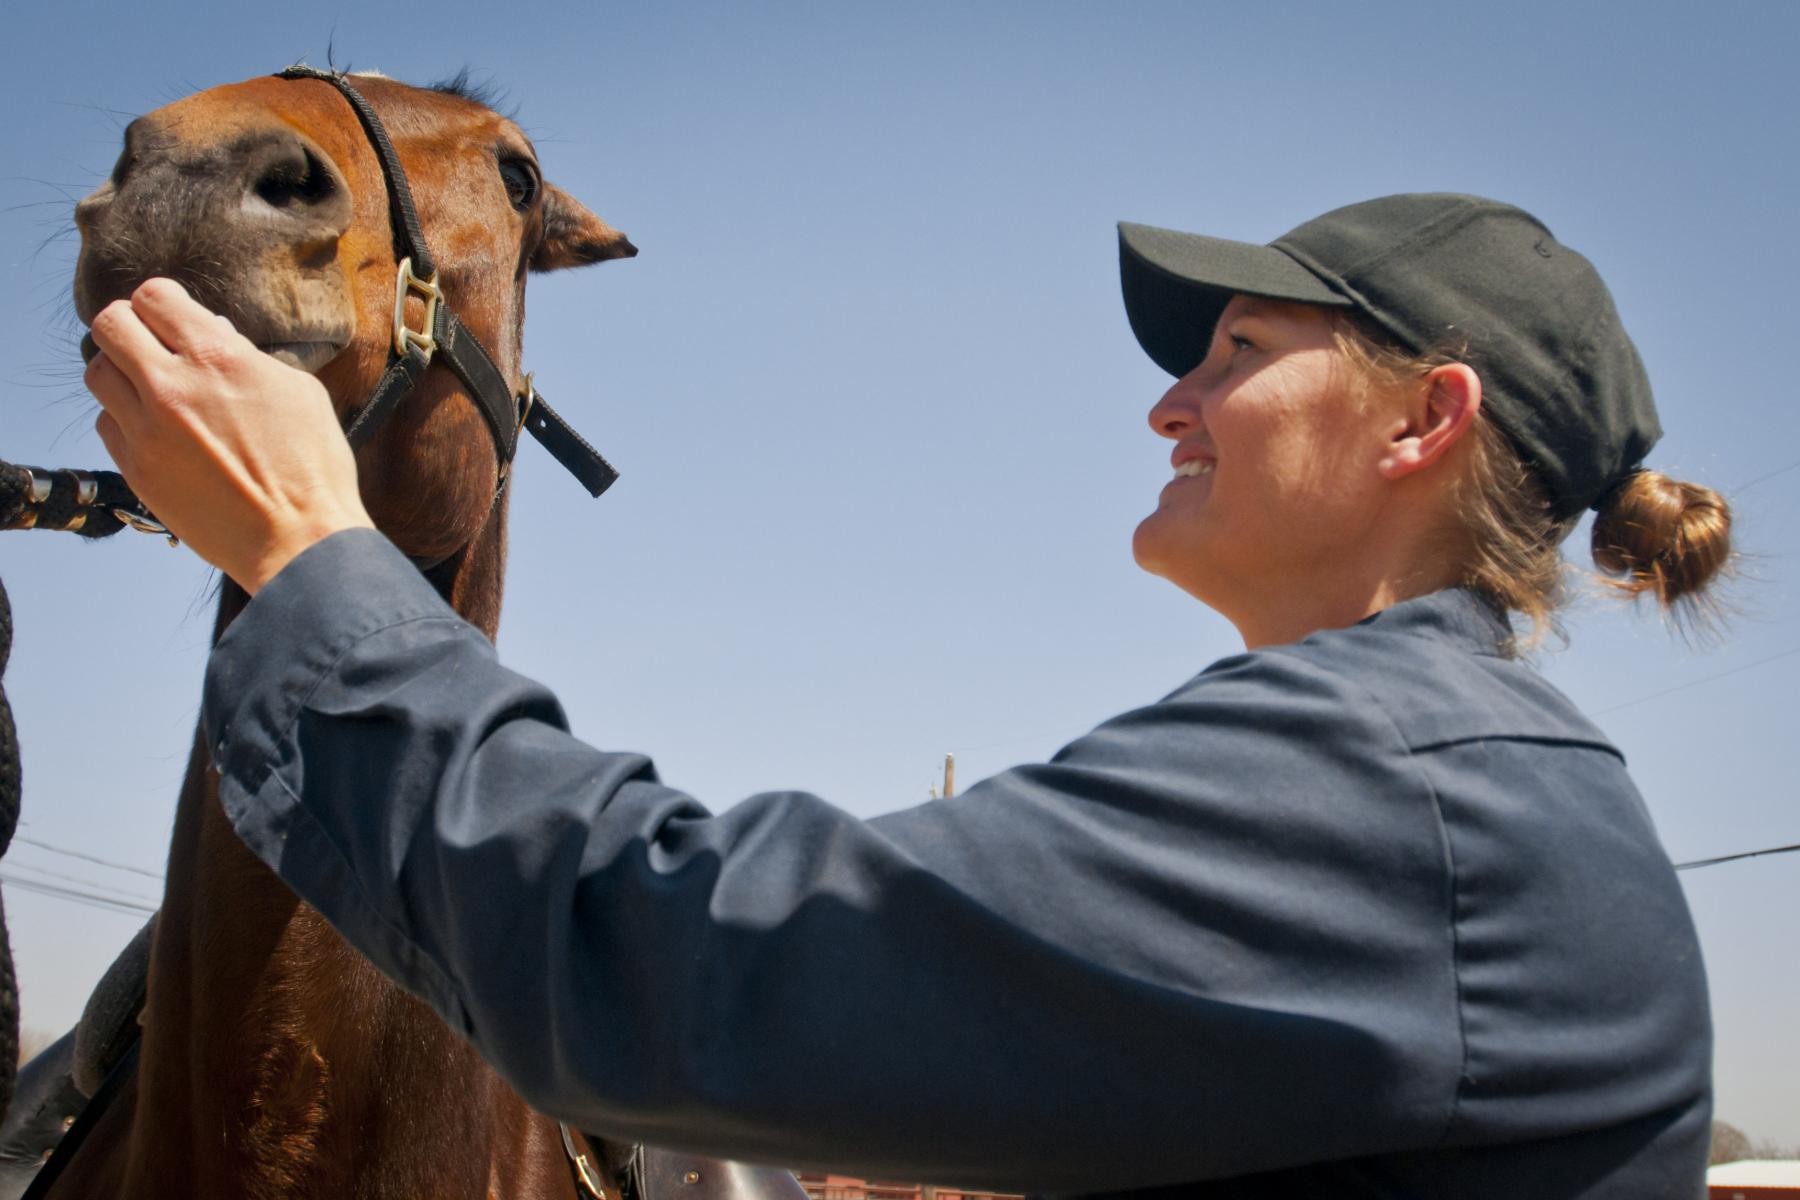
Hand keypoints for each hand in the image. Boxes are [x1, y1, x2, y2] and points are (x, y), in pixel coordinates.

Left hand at [85, 278, 373, 593]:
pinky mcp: (136, 468)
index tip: (173, 317)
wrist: (298, 539)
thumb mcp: (300, 392)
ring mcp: (147, 429)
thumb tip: (215, 337)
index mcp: (218, 357)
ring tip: (150, 388)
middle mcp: (172, 386)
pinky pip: (106, 424)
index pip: (153, 296)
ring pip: (97, 373)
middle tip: (152, 344)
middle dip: (130, 326)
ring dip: (122, 372)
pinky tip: (156, 430)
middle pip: (110, 325)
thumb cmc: (312, 468)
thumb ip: (249, 356)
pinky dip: (125, 419)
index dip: (163, 303)